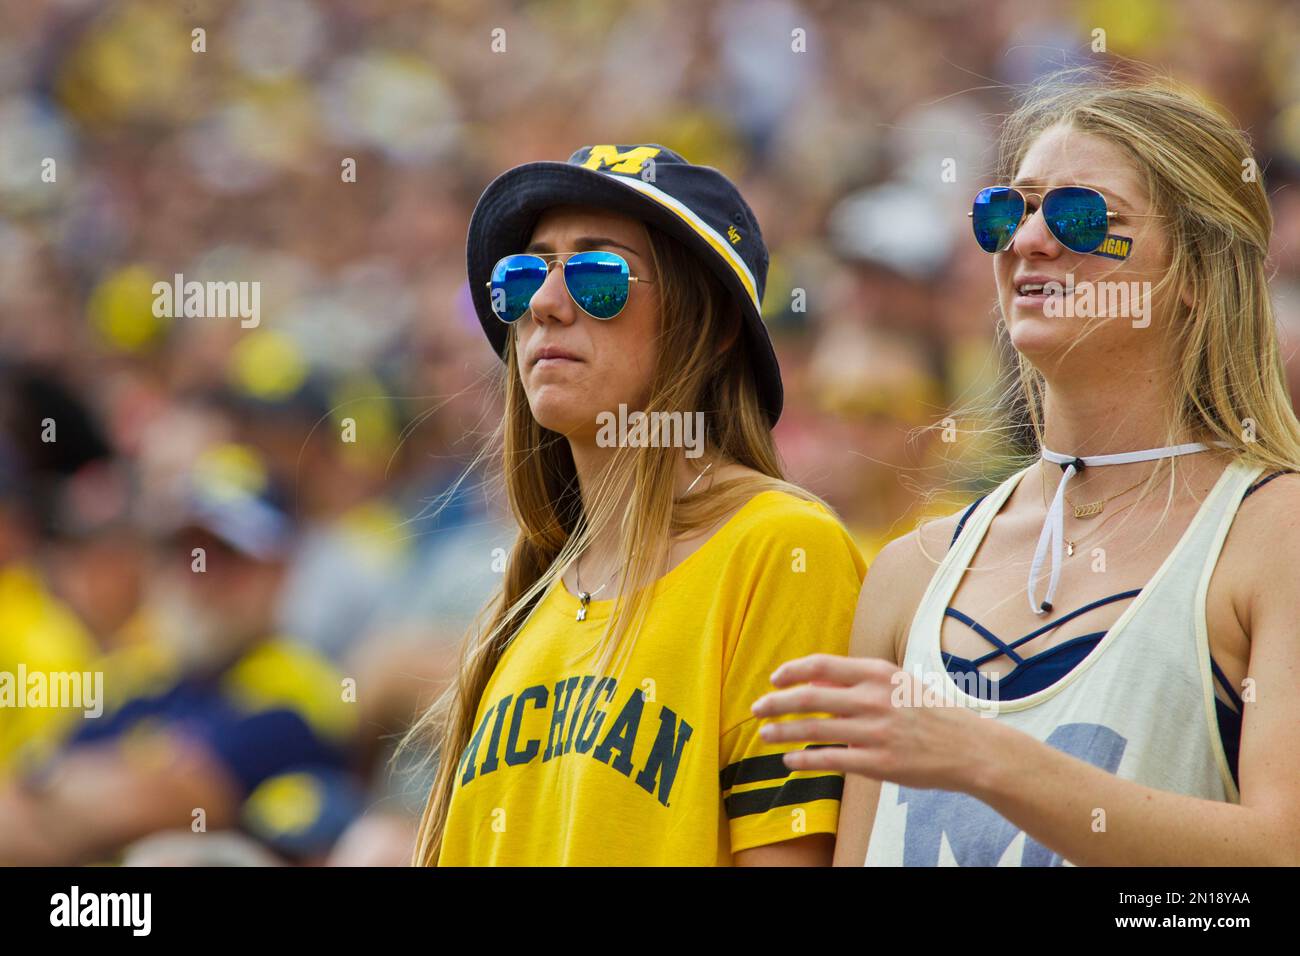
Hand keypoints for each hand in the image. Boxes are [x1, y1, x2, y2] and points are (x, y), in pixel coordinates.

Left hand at [750, 654, 996, 792]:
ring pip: (814, 730)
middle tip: (757, 709)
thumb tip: (813, 684)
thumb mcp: (895, 684)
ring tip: (765, 735)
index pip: (821, 665)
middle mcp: (873, 699)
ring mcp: (875, 732)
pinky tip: (790, 761)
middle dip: (776, 703)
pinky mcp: (878, 763)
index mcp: (876, 674)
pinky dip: (805, 761)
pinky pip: (830, 760)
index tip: (773, 679)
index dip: (791, 671)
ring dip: (783, 732)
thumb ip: (855, 682)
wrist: (969, 747)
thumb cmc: (928, 712)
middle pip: (809, 697)